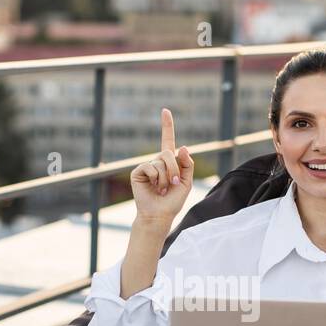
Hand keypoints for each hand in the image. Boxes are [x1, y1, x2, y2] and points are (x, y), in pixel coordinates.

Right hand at [131, 108, 192, 223]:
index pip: (168, 140)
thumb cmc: (173, 201)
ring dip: (166, 178)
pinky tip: (153, 188)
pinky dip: (155, 178)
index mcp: (169, 162)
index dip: (167, 125)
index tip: (165, 110)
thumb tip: (183, 147)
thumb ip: (187, 164)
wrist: (159, 215)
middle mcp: (157, 161)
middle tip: (174, 183)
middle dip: (175, 169)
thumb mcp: (186, 182)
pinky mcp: (137, 172)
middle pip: (168, 153)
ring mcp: (147, 166)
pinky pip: (149, 167)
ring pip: (160, 162)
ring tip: (162, 189)